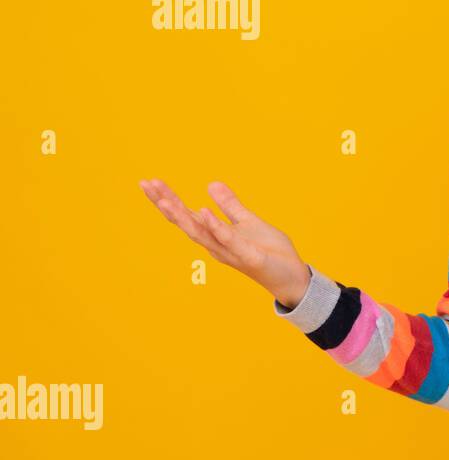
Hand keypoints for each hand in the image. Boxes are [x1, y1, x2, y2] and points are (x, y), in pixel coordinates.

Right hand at [139, 179, 311, 307]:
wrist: (292, 277)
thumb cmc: (270, 251)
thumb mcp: (249, 222)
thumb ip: (230, 206)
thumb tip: (211, 184)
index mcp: (215, 235)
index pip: (186, 215)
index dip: (166, 199)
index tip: (148, 182)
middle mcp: (217, 245)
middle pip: (185, 223)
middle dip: (165, 204)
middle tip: (145, 184)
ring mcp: (231, 252)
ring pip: (201, 233)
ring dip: (182, 217)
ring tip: (164, 199)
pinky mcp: (249, 257)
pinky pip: (229, 240)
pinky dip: (216, 227)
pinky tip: (204, 211)